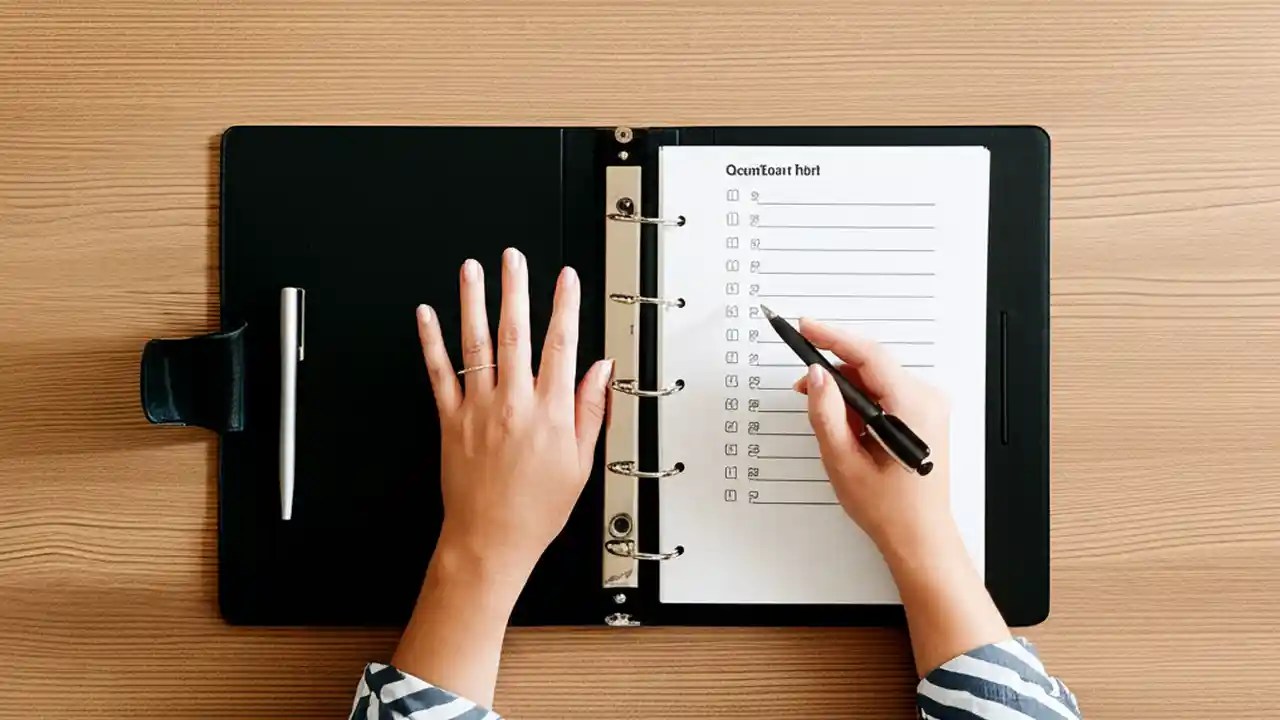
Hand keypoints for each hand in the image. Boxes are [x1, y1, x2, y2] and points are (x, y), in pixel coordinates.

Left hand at [415, 248, 613, 586]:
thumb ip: (589, 411)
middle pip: (515, 333)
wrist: (490, 540)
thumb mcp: (580, 464)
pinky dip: (431, 341)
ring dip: (473, 301)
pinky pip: (438, 373)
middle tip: (514, 257)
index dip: (565, 306)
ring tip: (472, 269)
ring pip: (475, 344)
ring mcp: (478, 409)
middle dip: (515, 289)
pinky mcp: (450, 420)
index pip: (561, 346)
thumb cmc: (535, 510)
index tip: (567, 279)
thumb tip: (600, 371)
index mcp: (549, 413)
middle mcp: (513, 404)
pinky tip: (426, 315)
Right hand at [795, 319, 1011, 676]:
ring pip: (876, 379)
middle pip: (871, 365)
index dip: (833, 336)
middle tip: (802, 386)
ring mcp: (928, 406)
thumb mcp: (844, 461)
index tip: (806, 327)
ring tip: (824, 418)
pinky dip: (860, 402)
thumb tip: (815, 377)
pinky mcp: (923, 414)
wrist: (919, 537)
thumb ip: (826, 413)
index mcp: (912, 407)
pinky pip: (885, 393)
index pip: (868, 355)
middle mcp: (926, 400)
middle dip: (833, 371)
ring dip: (846, 390)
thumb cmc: (890, 509)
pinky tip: (845, 425)